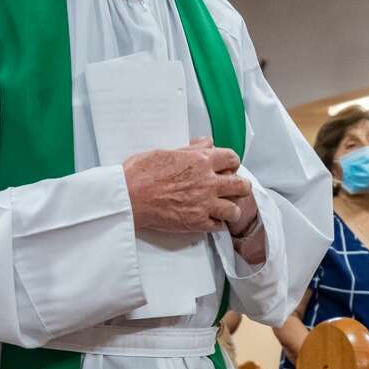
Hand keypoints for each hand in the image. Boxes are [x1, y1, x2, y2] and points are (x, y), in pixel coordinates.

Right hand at [123, 138, 250, 233]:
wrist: (128, 196)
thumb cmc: (140, 173)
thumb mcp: (166, 151)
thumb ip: (191, 149)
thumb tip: (206, 143)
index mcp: (201, 160)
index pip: (232, 158)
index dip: (232, 163)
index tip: (228, 168)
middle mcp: (208, 181)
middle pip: (241, 185)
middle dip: (239, 187)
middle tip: (231, 190)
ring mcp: (204, 203)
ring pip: (235, 209)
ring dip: (230, 209)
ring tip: (223, 209)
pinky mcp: (196, 222)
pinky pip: (219, 226)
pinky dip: (217, 224)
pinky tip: (210, 220)